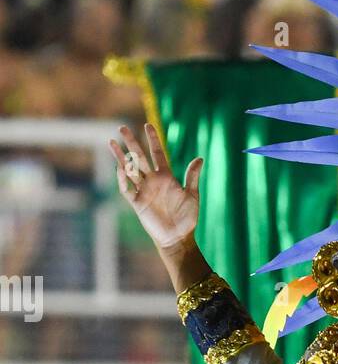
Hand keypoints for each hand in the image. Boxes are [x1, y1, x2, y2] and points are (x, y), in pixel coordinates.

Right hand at [108, 123, 203, 253]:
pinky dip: (122, 179)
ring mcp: (144, 191)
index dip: (153, 139)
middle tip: (122, 127)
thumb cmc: (187, 218)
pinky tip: (119, 167)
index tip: (147, 125)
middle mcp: (153, 181)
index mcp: (166, 177)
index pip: (157, 153)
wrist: (178, 238)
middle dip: (131, 142)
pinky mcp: (137, 203)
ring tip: (111, 142)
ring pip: (129, 170)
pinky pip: (126, 189)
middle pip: (139, 157)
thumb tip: (200, 157)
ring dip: (121, 157)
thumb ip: (192, 176)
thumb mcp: (192, 195)